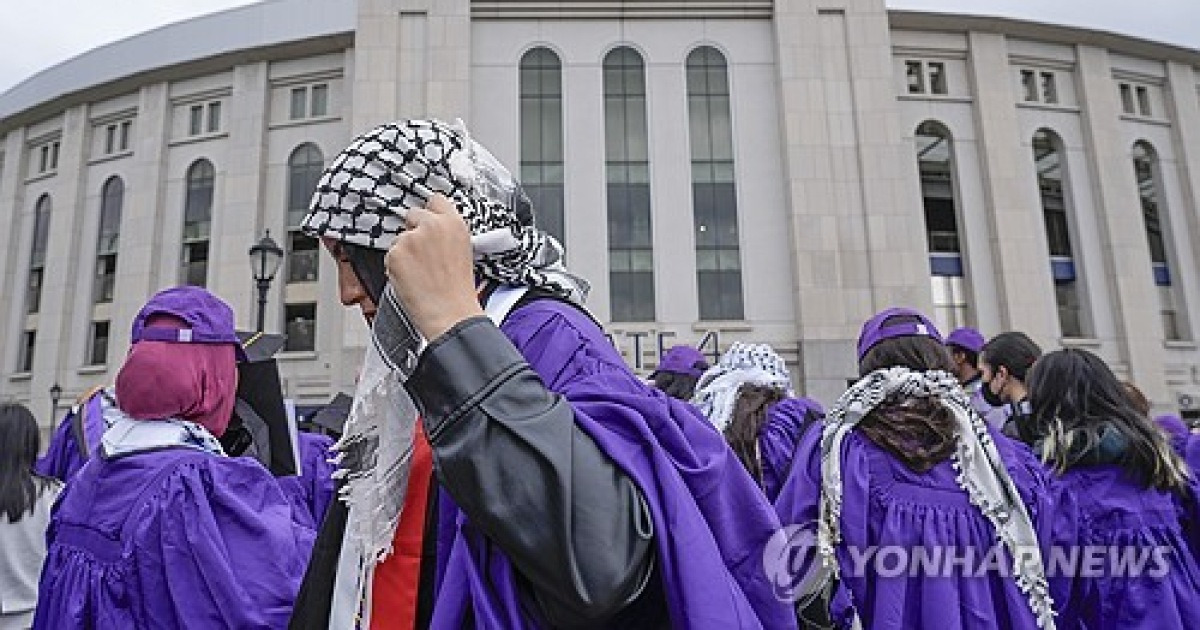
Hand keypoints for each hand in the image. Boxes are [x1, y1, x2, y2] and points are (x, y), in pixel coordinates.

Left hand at [385, 194, 484, 339]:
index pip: (435, 200)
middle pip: (413, 215)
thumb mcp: (463, 251)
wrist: (451, 314)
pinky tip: (411, 279)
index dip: (430, 214)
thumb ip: (447, 233)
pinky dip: (395, 267)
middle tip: (423, 256)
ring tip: (420, 273)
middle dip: (414, 232)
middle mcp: (432, 225)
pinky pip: (390, 255)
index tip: (428, 224)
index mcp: (454, 223)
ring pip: (399, 238)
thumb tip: (431, 228)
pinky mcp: (395, 253)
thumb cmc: (458, 290)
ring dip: (404, 252)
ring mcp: (411, 238)